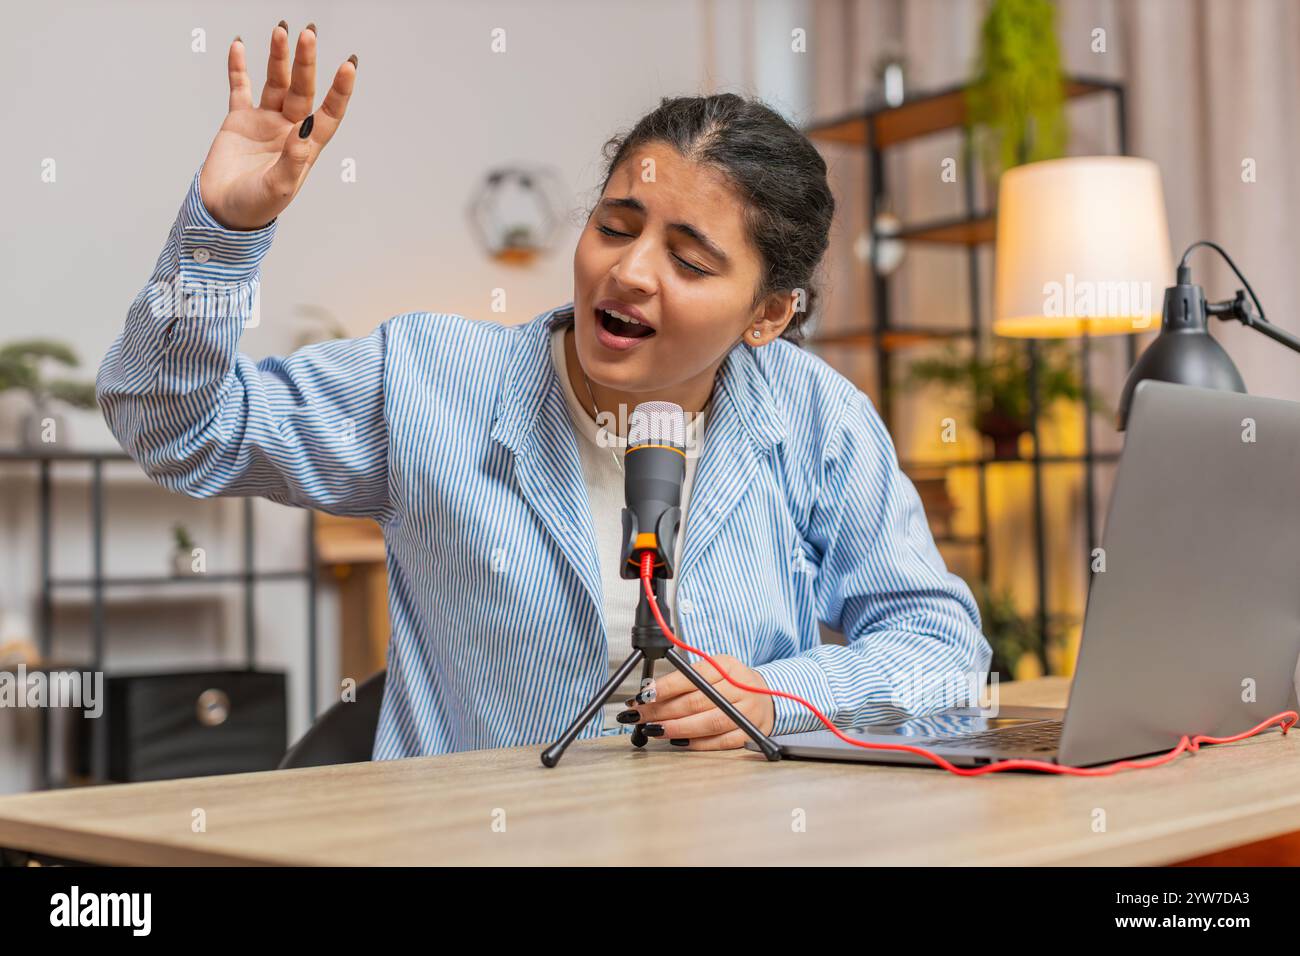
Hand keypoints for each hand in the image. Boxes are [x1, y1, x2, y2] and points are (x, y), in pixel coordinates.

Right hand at [198, 23, 356, 229]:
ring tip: (281, 30)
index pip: (329, 113)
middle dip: (305, 62)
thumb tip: (307, 130)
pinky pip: (240, 87)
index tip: (349, 65)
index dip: (340, 91)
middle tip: (308, 34)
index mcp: (306, 147)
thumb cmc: (255, 207)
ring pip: (276, 82)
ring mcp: (265, 122)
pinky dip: (239, 67)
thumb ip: (293, 160)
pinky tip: (240, 45)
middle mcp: (290, 129)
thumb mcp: (278, 187)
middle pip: (302, 89)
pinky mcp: (239, 120)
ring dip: (278, 57)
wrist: (222, 212)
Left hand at [627, 654, 774, 749]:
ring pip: (708, 723)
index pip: (691, 676)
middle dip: (662, 710)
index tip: (643, 696)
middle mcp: (739, 687)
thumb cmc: (731, 683)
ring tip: (654, 729)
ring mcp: (747, 711)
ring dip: (676, 728)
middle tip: (639, 715)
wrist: (766, 697)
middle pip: (695, 701)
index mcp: (727, 666)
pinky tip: (677, 741)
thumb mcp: (713, 670)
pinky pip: (720, 741)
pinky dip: (697, 742)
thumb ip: (686, 679)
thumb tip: (650, 693)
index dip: (664, 688)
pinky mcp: (750, 732)